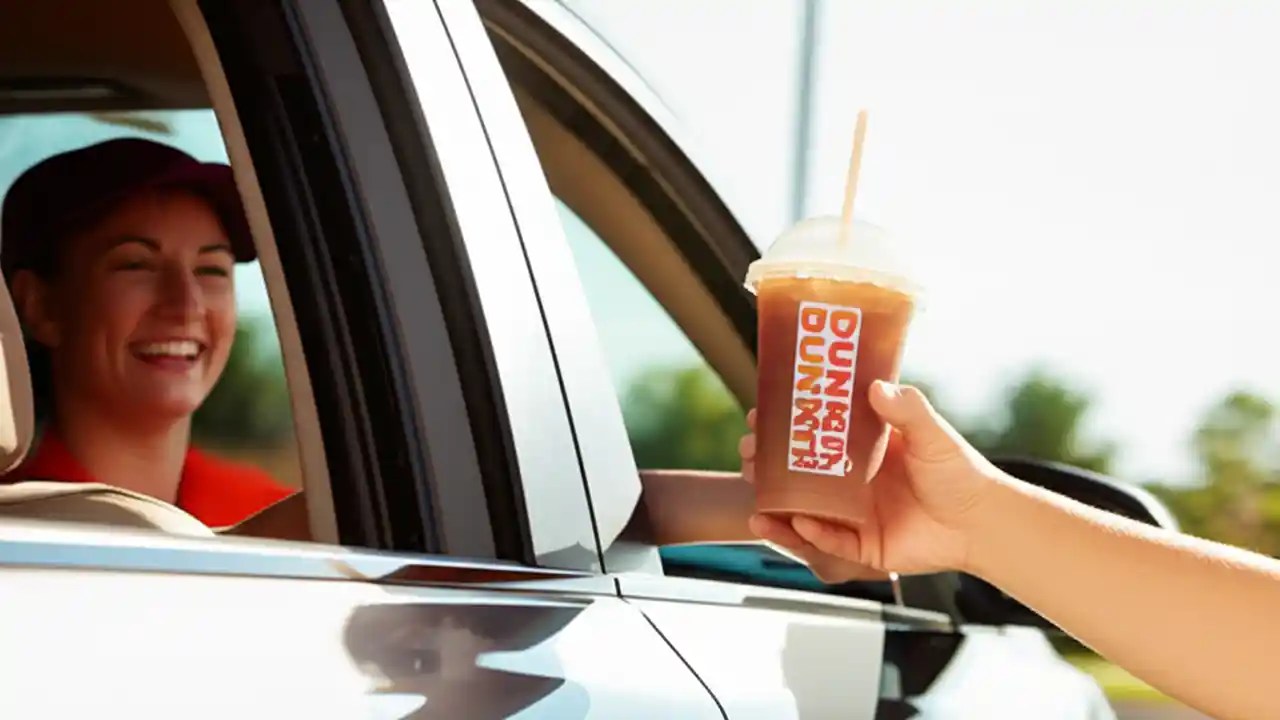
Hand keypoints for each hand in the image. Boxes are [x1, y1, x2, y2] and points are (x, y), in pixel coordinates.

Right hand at [743, 381, 1001, 578]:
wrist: (984, 523)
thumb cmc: (960, 474)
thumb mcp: (932, 434)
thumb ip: (907, 410)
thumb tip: (877, 387)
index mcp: (862, 449)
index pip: (813, 434)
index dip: (784, 426)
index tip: (760, 414)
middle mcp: (851, 482)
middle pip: (796, 474)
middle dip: (766, 468)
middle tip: (747, 456)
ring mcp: (854, 515)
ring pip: (802, 512)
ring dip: (775, 507)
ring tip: (756, 501)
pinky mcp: (863, 545)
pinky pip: (829, 542)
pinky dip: (809, 536)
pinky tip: (794, 524)